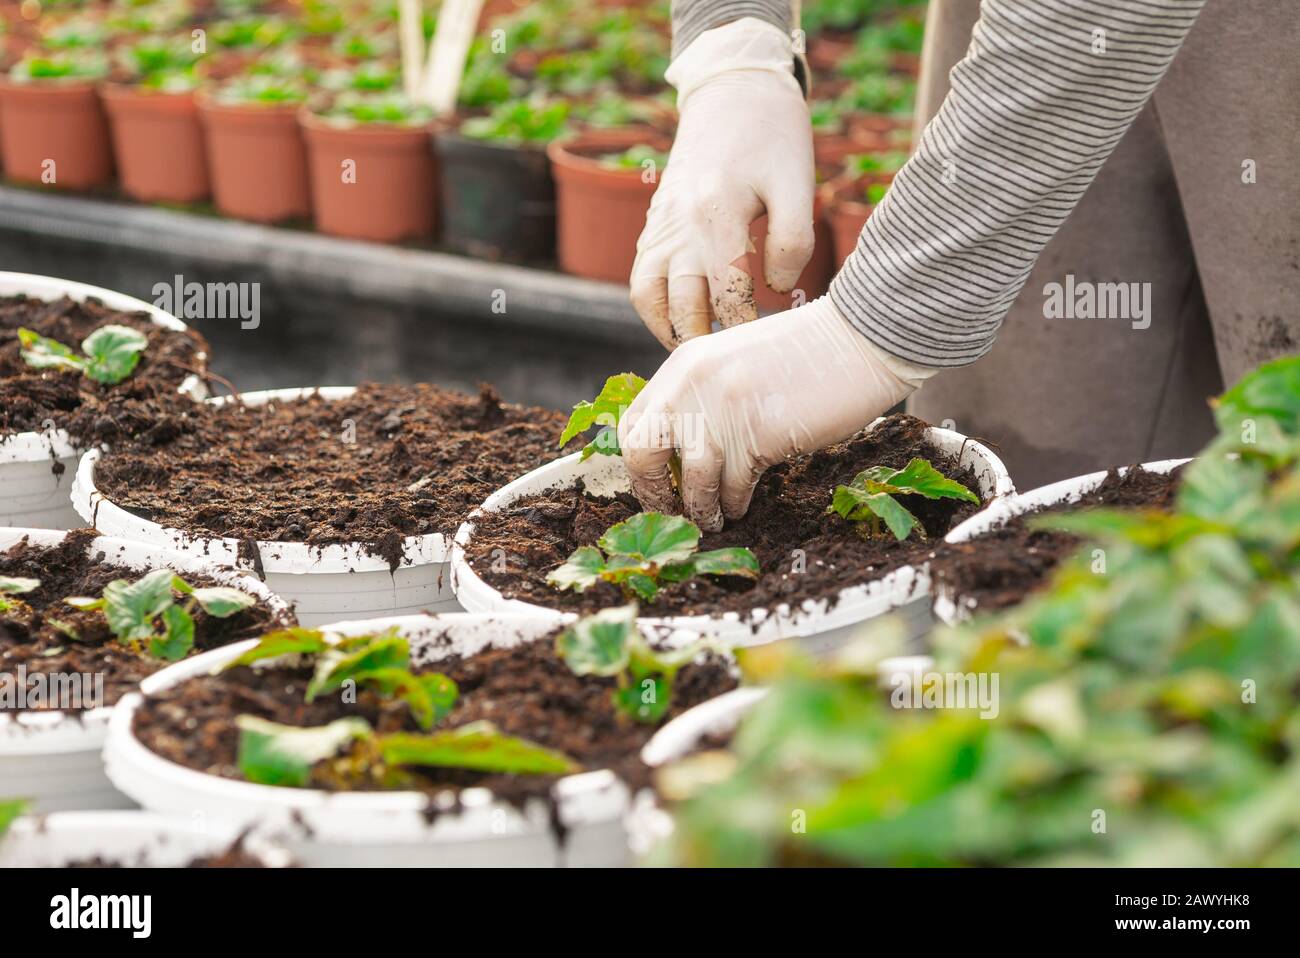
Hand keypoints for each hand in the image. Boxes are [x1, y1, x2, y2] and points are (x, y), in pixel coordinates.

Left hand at [617, 297, 929, 530]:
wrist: (858, 338)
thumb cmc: (804, 356)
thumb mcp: (732, 362)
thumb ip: (701, 396)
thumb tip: (678, 453)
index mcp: (682, 365)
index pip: (632, 423)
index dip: (638, 462)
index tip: (655, 484)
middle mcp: (691, 385)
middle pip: (642, 451)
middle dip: (652, 491)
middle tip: (670, 511)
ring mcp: (723, 408)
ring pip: (690, 478)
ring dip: (700, 507)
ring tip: (712, 518)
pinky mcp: (758, 434)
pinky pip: (733, 486)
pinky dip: (735, 503)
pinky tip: (741, 505)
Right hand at [630, 19, 815, 348]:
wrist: (733, 93)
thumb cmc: (774, 139)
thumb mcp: (798, 183)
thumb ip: (794, 240)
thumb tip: (779, 289)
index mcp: (718, 213)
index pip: (729, 294)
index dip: (749, 327)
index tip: (766, 346)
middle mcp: (680, 224)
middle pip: (682, 304)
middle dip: (706, 340)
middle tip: (732, 364)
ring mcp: (659, 226)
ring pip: (648, 297)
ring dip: (670, 331)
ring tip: (700, 352)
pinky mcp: (652, 226)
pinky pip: (640, 279)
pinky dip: (654, 309)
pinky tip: (682, 324)